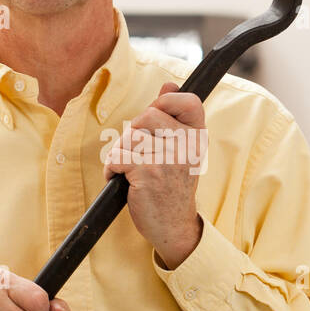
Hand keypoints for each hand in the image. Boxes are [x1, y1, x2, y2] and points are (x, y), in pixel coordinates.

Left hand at [103, 81, 206, 268]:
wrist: (174, 227)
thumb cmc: (172, 187)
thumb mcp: (181, 150)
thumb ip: (173, 117)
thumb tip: (168, 83)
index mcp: (197, 138)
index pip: (188, 101)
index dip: (166, 102)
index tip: (156, 118)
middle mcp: (187, 146)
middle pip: (146, 116)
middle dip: (133, 133)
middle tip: (136, 153)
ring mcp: (169, 159)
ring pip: (129, 137)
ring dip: (120, 153)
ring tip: (128, 169)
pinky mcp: (148, 173)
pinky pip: (118, 156)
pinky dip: (112, 168)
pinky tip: (121, 179)